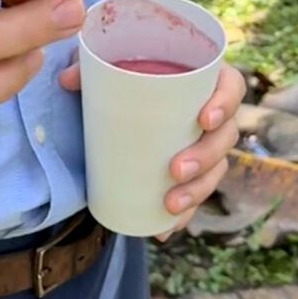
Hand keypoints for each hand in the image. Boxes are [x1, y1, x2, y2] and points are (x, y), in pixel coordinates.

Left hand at [58, 57, 245, 238]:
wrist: (114, 109)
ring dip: (197, 191)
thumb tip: (66, 81)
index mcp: (202, 81)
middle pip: (225, 136)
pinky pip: (195, 197)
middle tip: (175, 169)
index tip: (203, 119)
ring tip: (170, 204)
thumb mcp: (105, 70)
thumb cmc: (121, 77)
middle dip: (205, 157)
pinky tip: (164, 230)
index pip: (231, 86)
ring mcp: (204, 146)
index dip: (225, 102)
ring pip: (216, 170)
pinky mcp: (191, 174)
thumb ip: (87, 69)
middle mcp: (211, 114)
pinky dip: (181, 216)